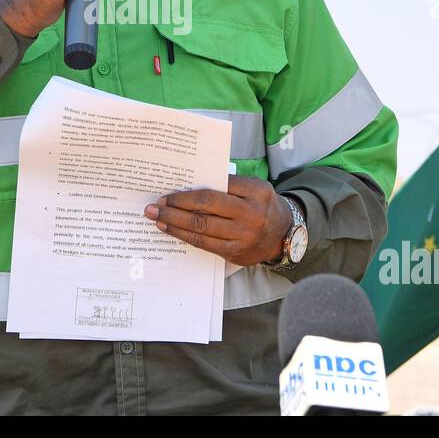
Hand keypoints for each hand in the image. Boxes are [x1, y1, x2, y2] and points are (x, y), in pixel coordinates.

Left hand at [143, 176, 292, 266]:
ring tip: (156, 218)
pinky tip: (170, 230)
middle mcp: (251, 214)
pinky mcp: (236, 253)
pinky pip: (204, 244)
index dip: (189, 191)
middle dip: (176, 206)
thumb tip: (190, 184)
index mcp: (255, 191)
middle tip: (155, 205)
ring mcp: (244, 236)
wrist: (284, 235)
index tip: (168, 192)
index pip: (216, 188)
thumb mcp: (254, 188)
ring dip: (174, 223)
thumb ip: (229, 185)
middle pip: (205, 207)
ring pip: (201, 228)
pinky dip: (184, 237)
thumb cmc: (261, 206)